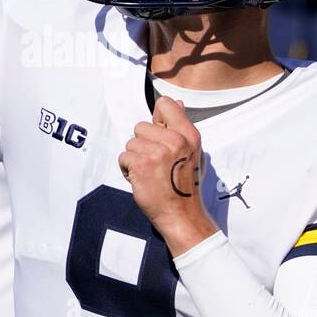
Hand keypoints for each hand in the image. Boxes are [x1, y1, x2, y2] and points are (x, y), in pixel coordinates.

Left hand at [118, 96, 217, 255]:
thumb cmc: (184, 184)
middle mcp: (175, 140)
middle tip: (155, 162)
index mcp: (189, 134)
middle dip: (142, 144)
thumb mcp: (193, 152)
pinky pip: (123, 157)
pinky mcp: (141, 164)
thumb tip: (177, 103)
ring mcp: (157, 152)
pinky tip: (142, 179)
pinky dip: (128, 170)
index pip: (165, 104)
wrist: (182, 214)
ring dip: (134, 158)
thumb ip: (181, 127)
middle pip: (140, 126)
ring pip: (130, 143)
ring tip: (149, 172)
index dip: (156, 119)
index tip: (158, 134)